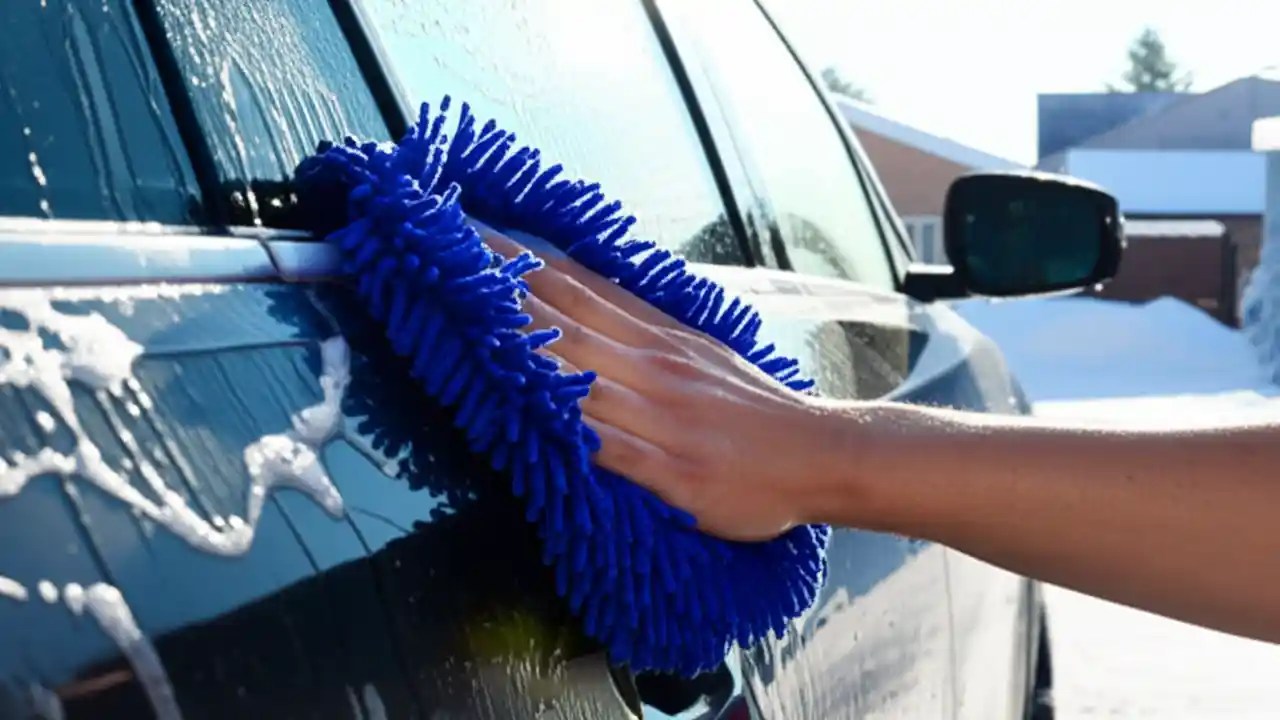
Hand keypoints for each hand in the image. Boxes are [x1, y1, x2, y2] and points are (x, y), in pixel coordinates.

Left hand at [474, 223, 849, 541]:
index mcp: (655, 335)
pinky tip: (524, 412)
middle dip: (496, 283)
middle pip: (560, 316)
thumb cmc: (749, 407)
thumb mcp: (695, 349)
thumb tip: (576, 301)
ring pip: (575, 372)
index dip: (514, 258)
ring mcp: (660, 418)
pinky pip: (606, 446)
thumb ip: (636, 330)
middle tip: (437, 248)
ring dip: (515, 343)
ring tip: (457, 312)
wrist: (817, 453)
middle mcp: (651, 365)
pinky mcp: (670, 472)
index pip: (572, 284)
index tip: (463, 228)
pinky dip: (564, 425)